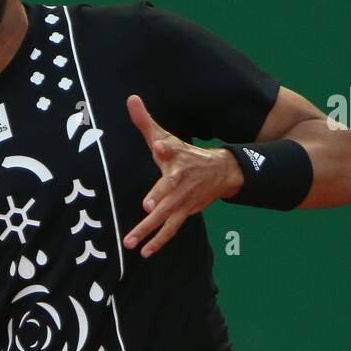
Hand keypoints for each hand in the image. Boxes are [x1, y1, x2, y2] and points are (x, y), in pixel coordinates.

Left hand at [121, 94, 243, 255]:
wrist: (219, 172)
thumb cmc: (184, 154)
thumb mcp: (166, 137)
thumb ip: (145, 122)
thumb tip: (131, 98)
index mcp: (176, 157)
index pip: (171, 151)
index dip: (166, 148)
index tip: (161, 147)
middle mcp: (180, 179)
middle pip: (167, 189)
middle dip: (158, 197)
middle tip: (147, 206)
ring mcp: (183, 198)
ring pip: (166, 215)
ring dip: (150, 230)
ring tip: (131, 242)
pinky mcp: (185, 212)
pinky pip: (170, 228)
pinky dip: (159, 240)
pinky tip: (144, 252)